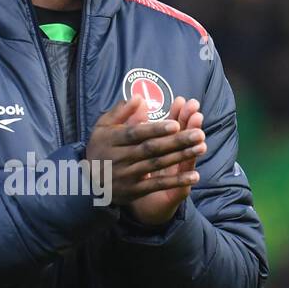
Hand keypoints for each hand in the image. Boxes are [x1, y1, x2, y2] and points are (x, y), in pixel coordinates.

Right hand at [84, 96, 202, 207]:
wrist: (87, 182)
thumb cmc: (100, 148)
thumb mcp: (103, 127)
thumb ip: (120, 112)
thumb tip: (139, 97)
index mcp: (112, 140)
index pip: (135, 134)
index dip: (155, 129)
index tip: (176, 123)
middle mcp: (119, 158)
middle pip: (151, 149)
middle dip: (176, 141)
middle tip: (199, 134)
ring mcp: (127, 176)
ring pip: (157, 165)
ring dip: (181, 157)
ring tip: (201, 148)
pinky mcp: (135, 190)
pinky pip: (158, 185)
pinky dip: (177, 181)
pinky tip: (194, 176)